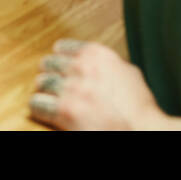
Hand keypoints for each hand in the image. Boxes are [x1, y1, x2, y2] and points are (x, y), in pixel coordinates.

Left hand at [28, 39, 169, 129]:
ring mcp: (72, 88)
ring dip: (44, 92)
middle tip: (52, 86)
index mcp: (97, 55)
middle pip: (48, 64)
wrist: (143, 131)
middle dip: (49, 76)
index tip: (58, 68)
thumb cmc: (139, 108)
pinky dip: (39, 108)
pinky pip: (38, 104)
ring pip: (42, 83)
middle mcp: (82, 67)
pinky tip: (45, 112)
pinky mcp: (65, 110)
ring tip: (49, 99)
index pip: (62, 48)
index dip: (59, 60)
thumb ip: (106, 64)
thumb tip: (93, 62)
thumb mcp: (128, 74)